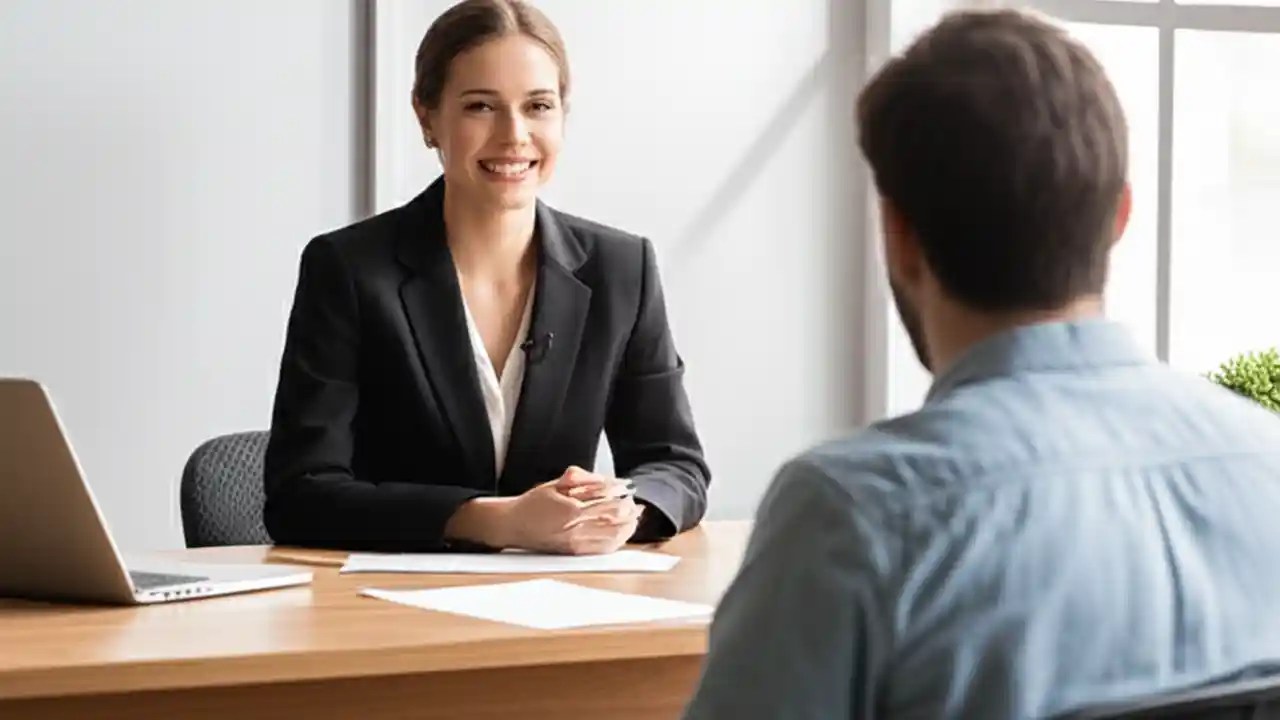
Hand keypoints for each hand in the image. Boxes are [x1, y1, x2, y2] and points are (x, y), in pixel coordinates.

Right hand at [498, 469, 642, 554]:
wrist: (512, 525)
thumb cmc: (532, 503)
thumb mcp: (556, 483)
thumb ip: (583, 480)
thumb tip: (608, 481)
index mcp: (572, 510)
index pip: (611, 506)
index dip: (623, 497)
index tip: (627, 489)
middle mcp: (576, 530)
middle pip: (617, 524)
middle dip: (630, 512)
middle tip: (634, 503)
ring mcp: (576, 545)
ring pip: (614, 538)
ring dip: (628, 527)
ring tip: (633, 517)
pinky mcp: (574, 553)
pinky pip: (603, 549)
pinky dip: (617, 540)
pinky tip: (621, 532)